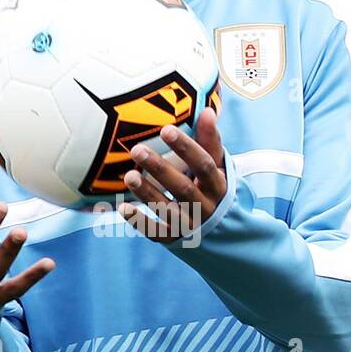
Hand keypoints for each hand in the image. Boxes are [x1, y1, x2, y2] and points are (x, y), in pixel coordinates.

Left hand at [117, 108, 226, 240]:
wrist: (226, 236)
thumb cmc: (214, 191)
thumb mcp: (219, 169)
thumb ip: (211, 142)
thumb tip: (208, 111)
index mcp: (218, 186)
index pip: (204, 165)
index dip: (186, 147)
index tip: (165, 130)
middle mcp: (205, 207)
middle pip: (183, 188)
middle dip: (160, 169)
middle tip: (136, 150)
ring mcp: (190, 226)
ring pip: (168, 210)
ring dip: (147, 194)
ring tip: (128, 176)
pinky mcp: (176, 240)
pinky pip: (157, 233)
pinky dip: (140, 222)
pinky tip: (124, 208)